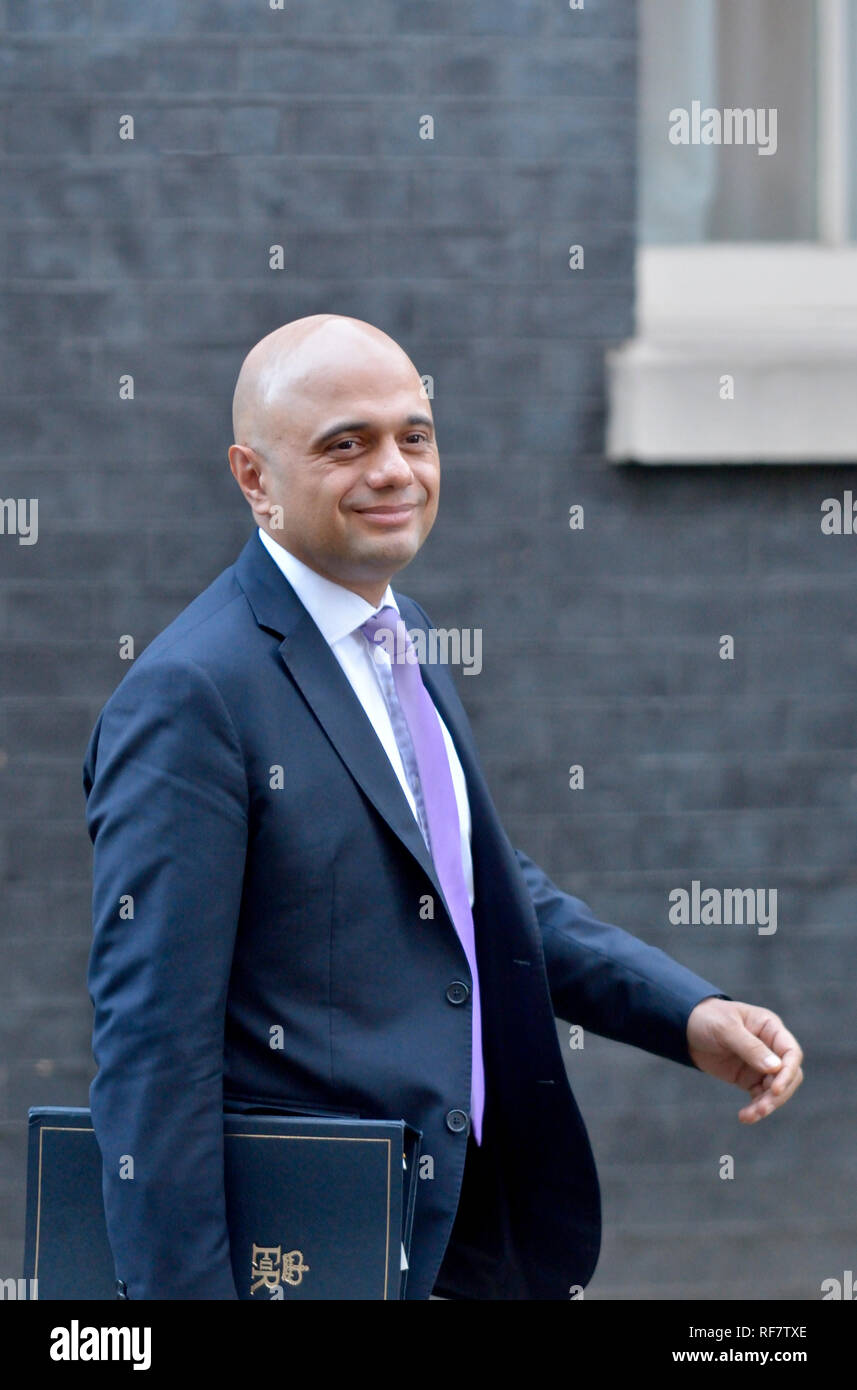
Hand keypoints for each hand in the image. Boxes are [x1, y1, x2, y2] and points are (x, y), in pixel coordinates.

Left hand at [686, 997, 803, 1122]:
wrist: (685, 1028)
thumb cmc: (707, 1019)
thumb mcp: (725, 1028)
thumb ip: (750, 1047)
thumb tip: (776, 1068)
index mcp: (770, 1028)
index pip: (791, 1053)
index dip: (788, 1073)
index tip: (775, 1090)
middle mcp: (771, 1047)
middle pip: (788, 1075)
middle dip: (778, 1094)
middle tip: (762, 1108)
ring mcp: (761, 1064)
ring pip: (776, 1090)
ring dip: (767, 1105)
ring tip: (750, 1116)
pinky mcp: (749, 1079)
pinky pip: (760, 1097)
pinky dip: (756, 1108)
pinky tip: (745, 1117)